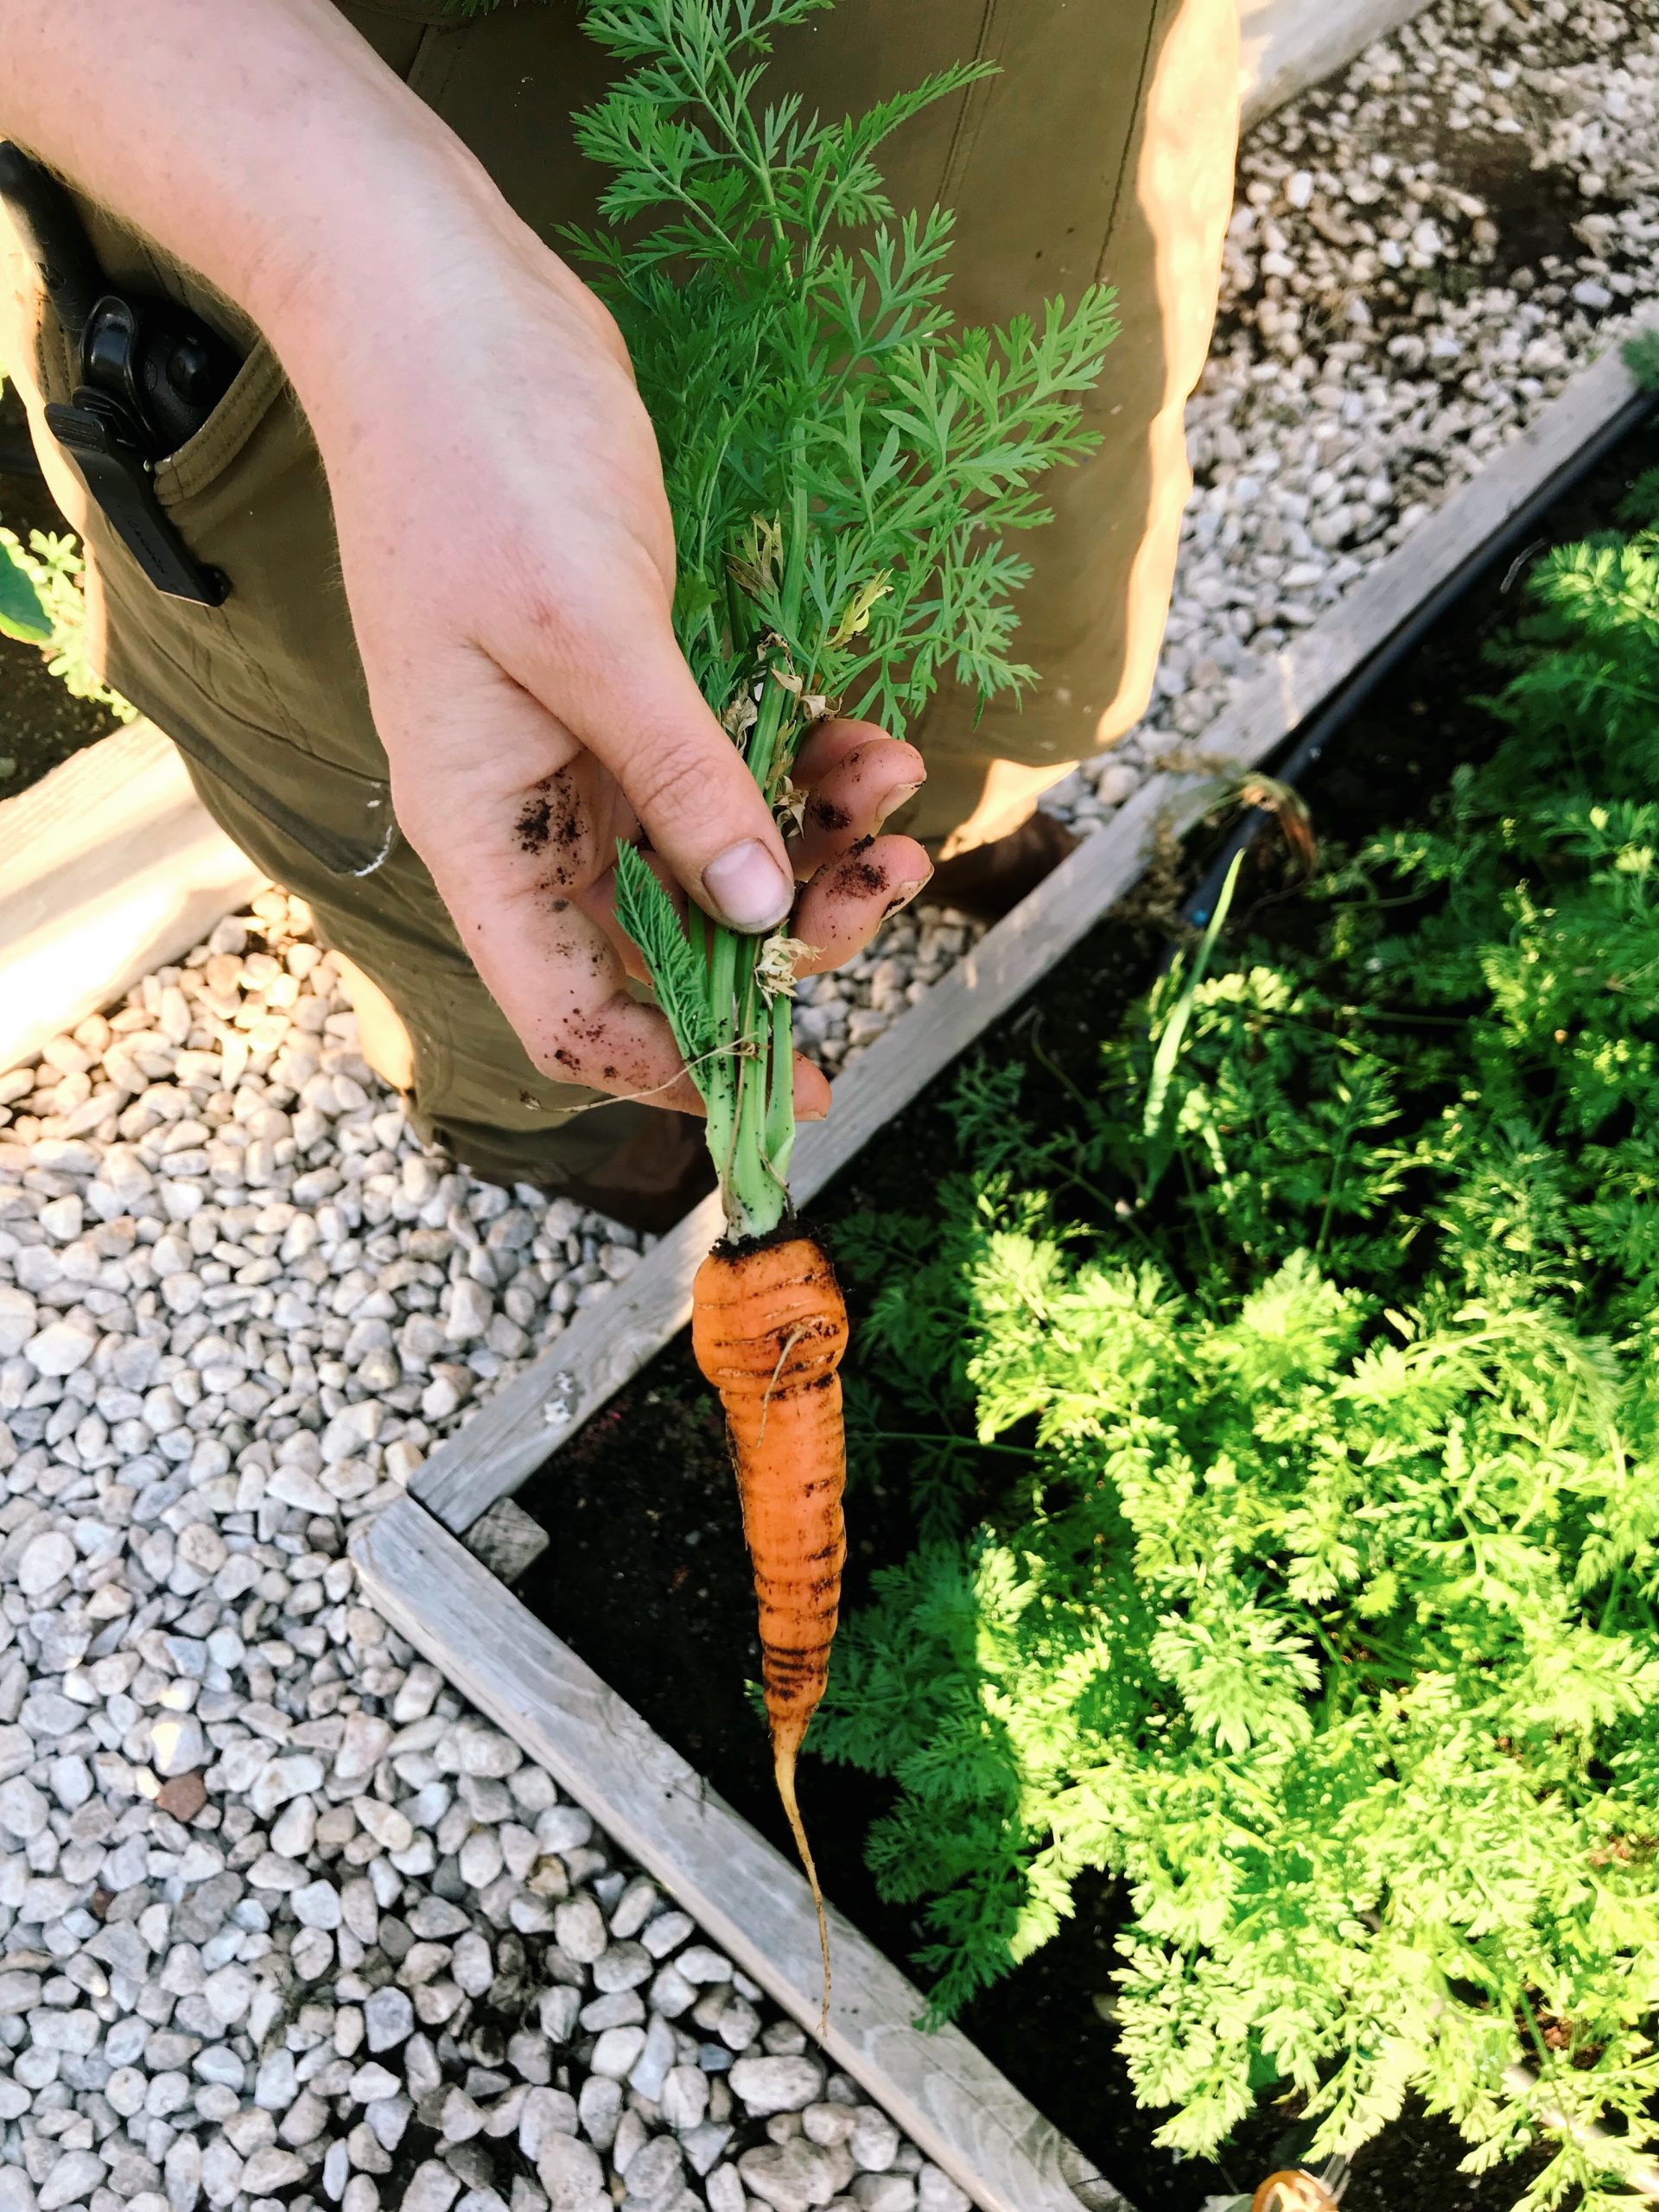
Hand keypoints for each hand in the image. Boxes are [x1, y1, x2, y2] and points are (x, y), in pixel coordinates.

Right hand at [296, 185, 930, 1117]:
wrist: (442, 305)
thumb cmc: (482, 461)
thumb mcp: (589, 631)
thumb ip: (678, 775)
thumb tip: (757, 913)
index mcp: (487, 826)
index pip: (569, 1008)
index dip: (673, 1068)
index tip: (786, 1086)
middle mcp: (535, 807)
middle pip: (662, 942)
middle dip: (780, 938)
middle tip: (882, 894)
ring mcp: (585, 744)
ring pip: (713, 853)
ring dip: (813, 846)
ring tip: (898, 794)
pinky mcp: (635, 678)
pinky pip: (733, 761)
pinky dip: (804, 765)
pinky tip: (870, 738)